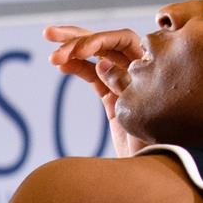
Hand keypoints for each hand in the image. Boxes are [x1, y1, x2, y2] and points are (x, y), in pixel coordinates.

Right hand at [44, 25, 146, 157]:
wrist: (150, 167)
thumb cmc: (153, 140)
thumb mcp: (137, 111)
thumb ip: (120, 84)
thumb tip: (102, 63)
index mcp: (151, 65)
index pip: (122, 40)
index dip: (97, 40)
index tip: (78, 51)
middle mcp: (139, 68)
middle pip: (106, 42)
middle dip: (77, 37)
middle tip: (49, 35)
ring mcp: (124, 81)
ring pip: (95, 56)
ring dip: (71, 50)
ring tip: (48, 41)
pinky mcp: (112, 96)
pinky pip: (92, 75)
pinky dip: (76, 68)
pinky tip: (60, 66)